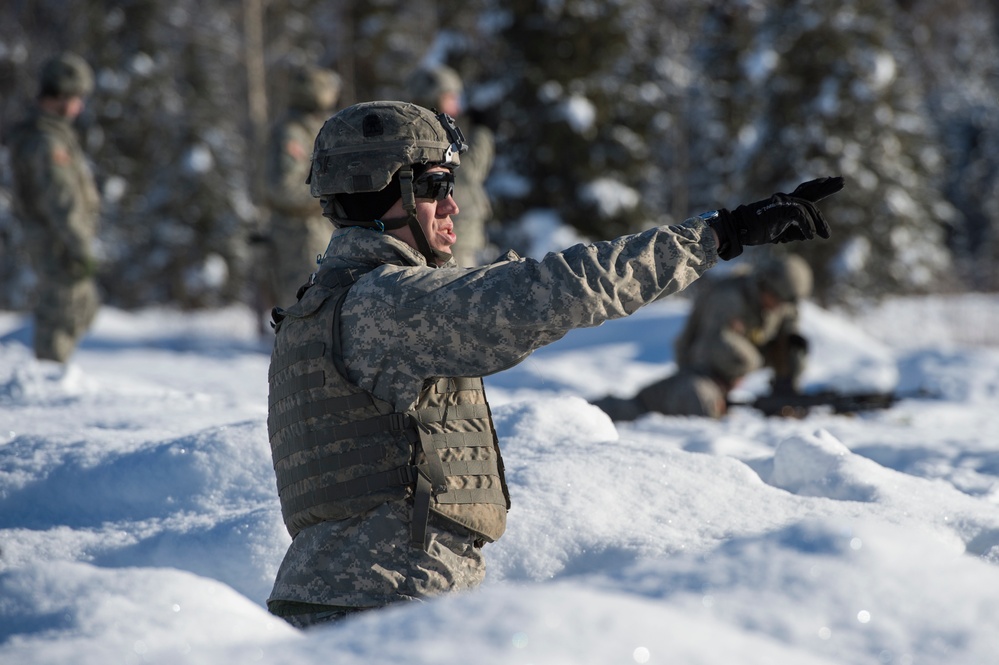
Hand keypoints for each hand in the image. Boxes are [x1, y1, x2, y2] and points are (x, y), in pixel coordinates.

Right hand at [710, 176, 842, 259]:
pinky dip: (806, 226)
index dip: (816, 187)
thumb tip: (809, 234)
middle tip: (841, 180)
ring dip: (818, 223)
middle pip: (809, 192)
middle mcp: (784, 199)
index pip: (803, 193)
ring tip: (825, 235)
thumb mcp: (779, 233)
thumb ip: (794, 230)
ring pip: (808, 208)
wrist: (739, 229)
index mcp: (784, 204)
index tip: (826, 181)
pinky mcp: (780, 208)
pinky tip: (810, 236)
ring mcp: (782, 202)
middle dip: (826, 187)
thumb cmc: (755, 232)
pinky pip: (799, 215)